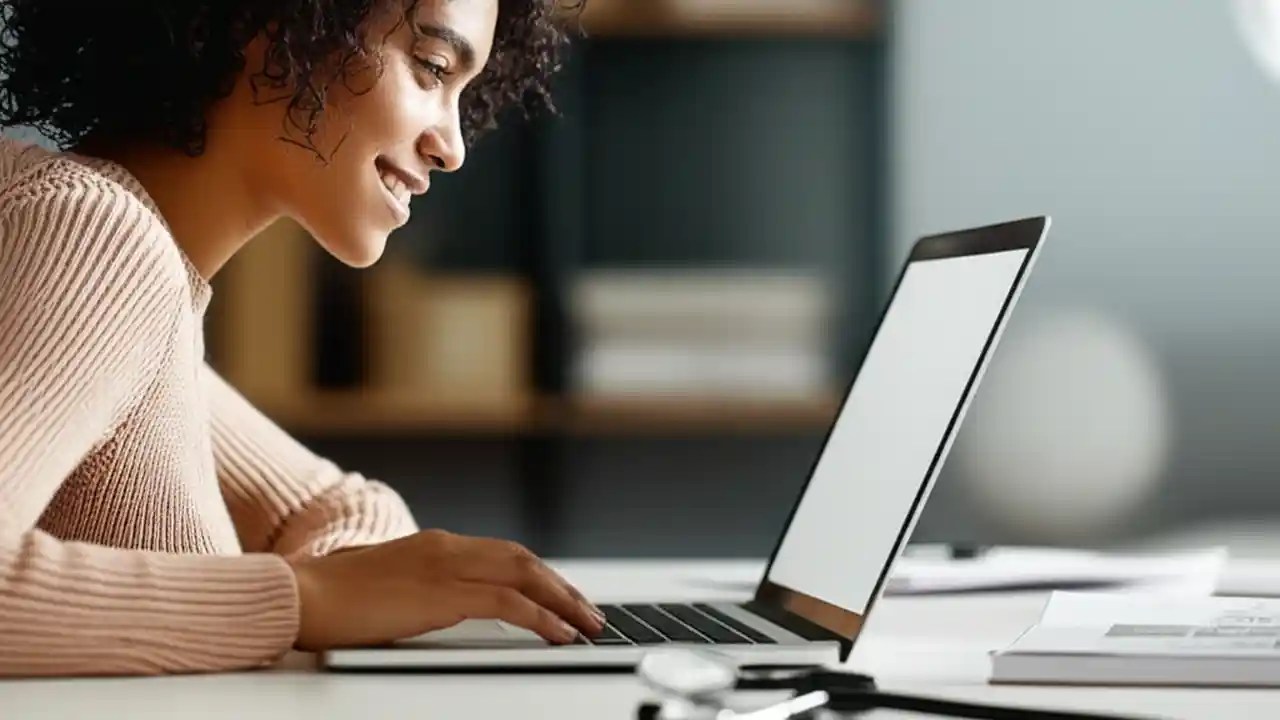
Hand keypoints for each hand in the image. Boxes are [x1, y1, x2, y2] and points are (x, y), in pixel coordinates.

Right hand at [286, 529, 605, 650]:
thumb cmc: (331, 598)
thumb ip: (421, 589)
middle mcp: (445, 547)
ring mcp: (445, 566)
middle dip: (561, 585)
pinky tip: (558, 633)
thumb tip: (442, 606)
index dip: (539, 574)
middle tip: (588, 610)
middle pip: (522, 559)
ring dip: (562, 600)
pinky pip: (507, 604)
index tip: (562, 595)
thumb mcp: (388, 588)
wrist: (299, 595)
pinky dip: (540, 616)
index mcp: (434, 545)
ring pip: (524, 575)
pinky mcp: (442, 593)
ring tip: (587, 623)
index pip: (502, 554)